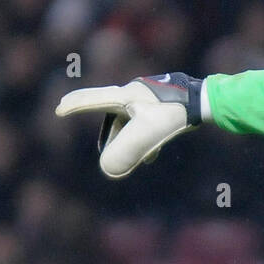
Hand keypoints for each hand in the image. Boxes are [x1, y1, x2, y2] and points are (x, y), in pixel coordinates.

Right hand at [55, 72, 203, 178]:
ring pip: (131, 122)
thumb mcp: (149, 134)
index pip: (94, 100)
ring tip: (135, 161)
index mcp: (125, 96)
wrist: (204, 101)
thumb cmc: (175, 115)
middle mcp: (134, 94)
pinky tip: (152, 156)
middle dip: (111, 137)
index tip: (60, 109)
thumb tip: (108, 170)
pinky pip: (146, 123)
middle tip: (105, 154)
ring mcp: (149, 98)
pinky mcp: (163, 105)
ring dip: (130, 142)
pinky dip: (145, 140)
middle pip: (113, 117)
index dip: (76, 105)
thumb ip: (127, 151)